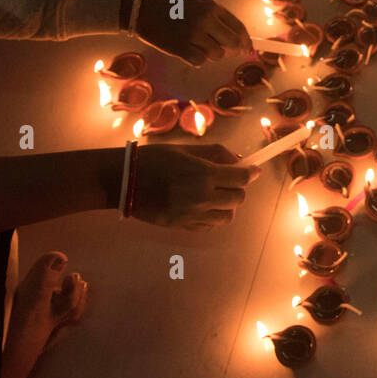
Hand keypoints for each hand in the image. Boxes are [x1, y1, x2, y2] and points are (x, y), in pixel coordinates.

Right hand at [129, 143, 258, 229]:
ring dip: (226, 205)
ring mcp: (193, 215)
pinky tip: (203, 206)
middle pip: (238, 198)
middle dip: (238, 188)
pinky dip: (212, 216)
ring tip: (215, 195)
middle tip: (229, 180)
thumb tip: (239, 161)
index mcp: (204, 174)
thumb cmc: (153, 159)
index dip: (251, 173)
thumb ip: (215, 154)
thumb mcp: (185, 149)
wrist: (122, 181)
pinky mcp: (182, 227)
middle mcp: (202, 197)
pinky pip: (210, 226)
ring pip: (227, 216)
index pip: (241, 178)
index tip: (254, 170)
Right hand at [135, 0, 251, 66]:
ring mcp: (193, 35)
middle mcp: (205, 20)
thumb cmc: (169, 3)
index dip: (245, 40)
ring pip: (216, 54)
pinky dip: (196, 59)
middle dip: (232, 49)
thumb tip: (235, 42)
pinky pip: (200, 61)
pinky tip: (186, 50)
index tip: (247, 48)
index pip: (238, 26)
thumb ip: (215, 18)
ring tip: (196, 44)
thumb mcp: (196, 2)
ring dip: (210, 53)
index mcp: (211, 6)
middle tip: (225, 51)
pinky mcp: (180, 48)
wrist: (140, 4)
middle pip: (232, 43)